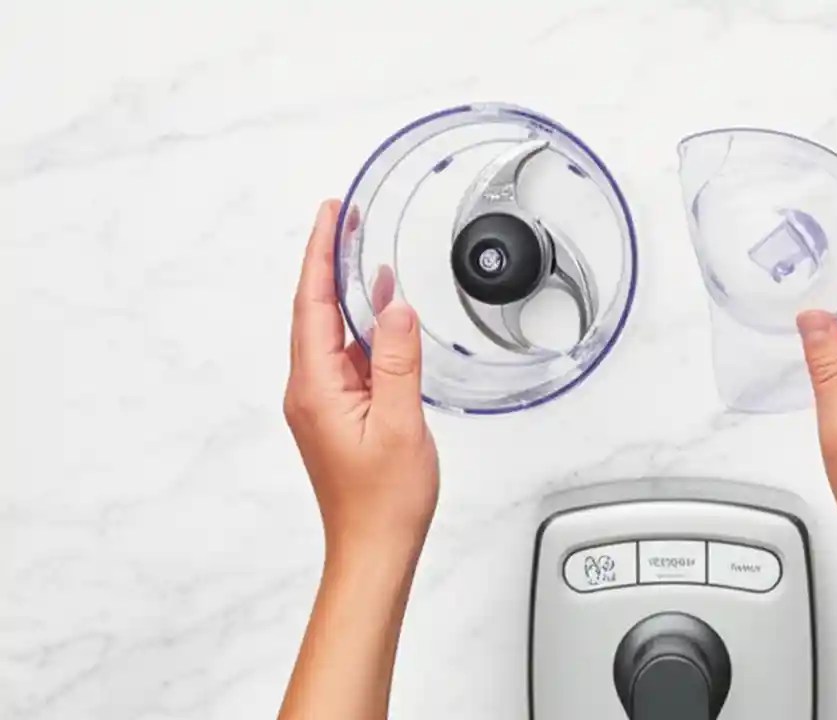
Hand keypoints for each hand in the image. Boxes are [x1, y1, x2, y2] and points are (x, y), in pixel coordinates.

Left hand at [284, 200, 438, 555]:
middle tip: (346, 220)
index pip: (312, 305)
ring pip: (333, 335)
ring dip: (348, 295)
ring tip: (366, 254)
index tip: (331, 216)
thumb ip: (399, 361)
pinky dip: (365, 330)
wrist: (374, 549)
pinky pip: (348, 359)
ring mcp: (323, 403)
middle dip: (329, 263)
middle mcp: (310, 391)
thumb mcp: (401, 423)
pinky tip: (384, 317)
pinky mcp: (339, 414)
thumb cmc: (384, 501)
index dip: (320, 255)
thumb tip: (396, 307)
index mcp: (316, 388)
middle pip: (315, 312)